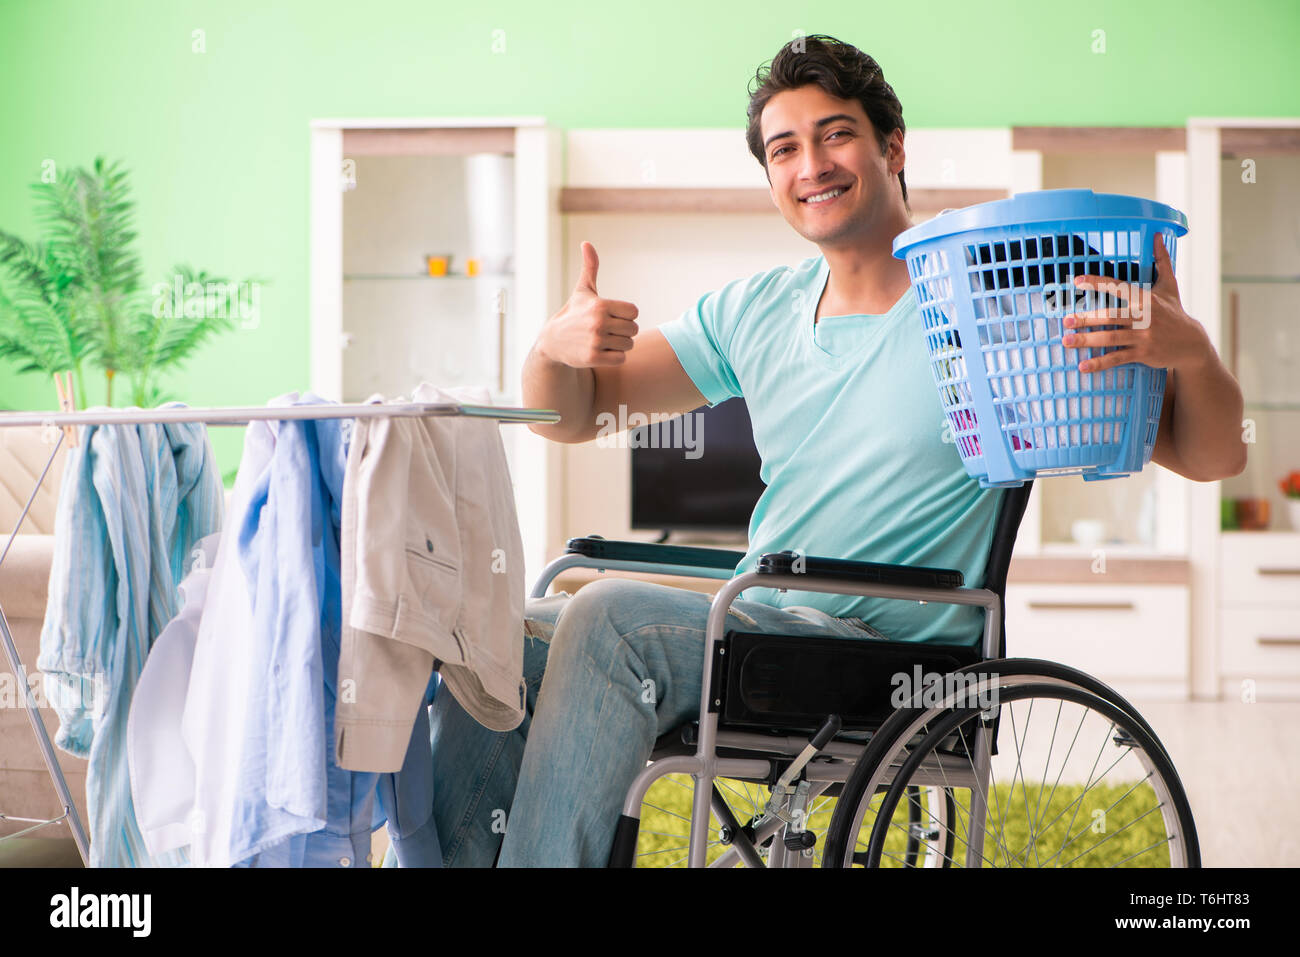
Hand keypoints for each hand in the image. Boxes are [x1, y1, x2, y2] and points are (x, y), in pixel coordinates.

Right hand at [536, 242, 639, 366]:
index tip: (613, 316)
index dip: (626, 315)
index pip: (634, 312)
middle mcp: (598, 322)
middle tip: (608, 330)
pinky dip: (614, 357)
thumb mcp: (582, 291)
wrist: (552, 341)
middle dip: (624, 331)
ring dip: (620, 345)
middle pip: (633, 329)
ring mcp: (596, 341)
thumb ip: (590, 268)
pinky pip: (620, 358)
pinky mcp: (593, 357)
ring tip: (605, 341)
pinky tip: (602, 351)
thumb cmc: (573, 313)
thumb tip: (586, 243)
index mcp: (600, 305)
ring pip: (628, 345)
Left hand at [1062, 233, 1213, 374]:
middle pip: (1111, 316)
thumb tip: (1158, 234)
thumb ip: (1161, 260)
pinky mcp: (1142, 354)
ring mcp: (1143, 336)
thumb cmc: (1175, 311)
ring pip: (1111, 338)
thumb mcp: (1169, 285)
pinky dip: (1100, 363)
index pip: (1119, 287)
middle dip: (1087, 319)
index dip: (1098, 283)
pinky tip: (1083, 367)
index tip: (1077, 281)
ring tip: (1066, 341)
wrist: (1191, 343)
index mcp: (1146, 298)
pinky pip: (1117, 358)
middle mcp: (1144, 317)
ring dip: (1087, 341)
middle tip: (1066, 320)